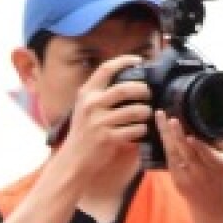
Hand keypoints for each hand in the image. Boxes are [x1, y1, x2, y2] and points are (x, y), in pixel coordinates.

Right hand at [57, 56, 155, 187]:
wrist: (73, 160)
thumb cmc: (84, 132)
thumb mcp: (85, 107)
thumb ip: (101, 93)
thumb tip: (129, 79)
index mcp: (87, 93)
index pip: (107, 69)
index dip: (125, 61)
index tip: (139, 61)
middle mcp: (91, 105)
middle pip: (125, 88)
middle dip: (143, 90)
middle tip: (149, 94)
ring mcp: (99, 122)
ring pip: (134, 111)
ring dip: (146, 111)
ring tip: (148, 113)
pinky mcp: (107, 139)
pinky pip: (134, 130)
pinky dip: (142, 129)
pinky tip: (142, 130)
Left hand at [158, 113, 222, 215]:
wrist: (212, 204)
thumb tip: (209, 126)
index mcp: (221, 165)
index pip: (208, 155)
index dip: (199, 146)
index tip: (191, 136)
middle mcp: (203, 173)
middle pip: (188, 152)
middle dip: (179, 136)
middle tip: (172, 119)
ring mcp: (188, 177)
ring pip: (175, 153)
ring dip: (166, 134)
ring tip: (160, 116)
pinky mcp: (176, 180)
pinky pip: (169, 158)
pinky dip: (165, 142)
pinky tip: (161, 127)